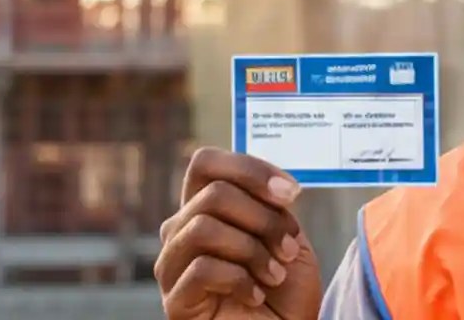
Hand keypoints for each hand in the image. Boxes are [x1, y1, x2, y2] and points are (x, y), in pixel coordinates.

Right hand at [156, 147, 323, 319]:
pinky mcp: (175, 301)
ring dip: (253, 250)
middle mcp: (180, 231)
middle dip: (264, 218)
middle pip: (213, 193)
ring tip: (276, 274)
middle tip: (290, 248)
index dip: (249, 168)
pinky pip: (201, 269)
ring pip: (203, 227)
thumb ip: (272, 204)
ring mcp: (172, 266)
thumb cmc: (285, 287)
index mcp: (205, 208)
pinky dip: (241, 280)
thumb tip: (273, 181)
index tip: (292, 192)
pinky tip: (257, 294)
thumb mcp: (287, 235)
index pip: (205, 163)